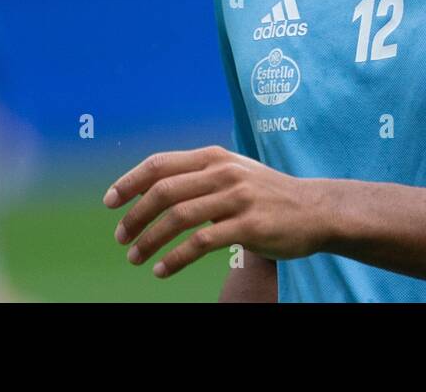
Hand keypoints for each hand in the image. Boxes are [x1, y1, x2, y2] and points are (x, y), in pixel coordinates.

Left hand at [104, 145, 331, 278]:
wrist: (316, 209)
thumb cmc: (267, 194)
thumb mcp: (233, 173)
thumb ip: (198, 176)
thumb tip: (150, 188)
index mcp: (214, 157)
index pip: (160, 164)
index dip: (129, 182)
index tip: (109, 202)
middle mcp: (223, 172)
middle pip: (164, 191)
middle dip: (135, 217)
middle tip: (121, 239)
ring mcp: (237, 198)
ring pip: (178, 217)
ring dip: (150, 240)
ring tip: (135, 258)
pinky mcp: (249, 225)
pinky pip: (201, 243)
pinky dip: (176, 258)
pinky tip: (163, 270)